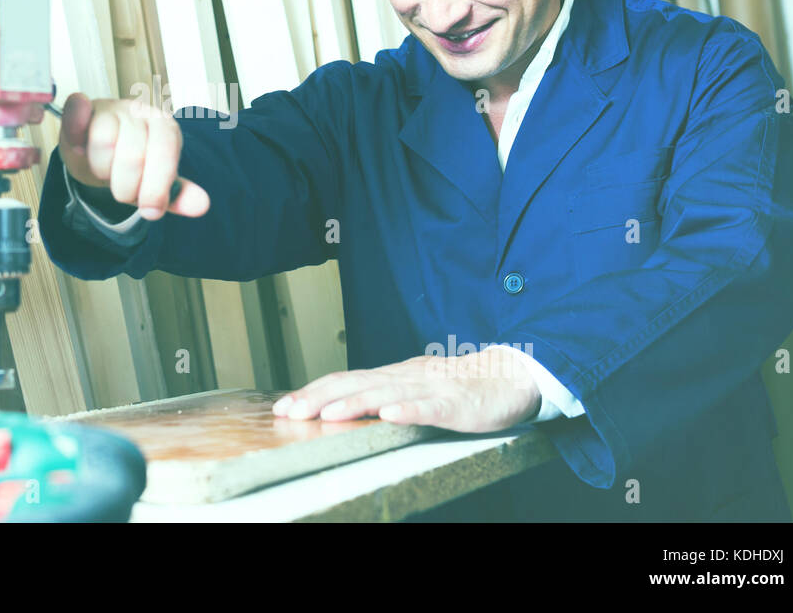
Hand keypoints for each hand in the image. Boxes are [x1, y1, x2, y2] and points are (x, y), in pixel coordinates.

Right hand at [57, 91, 209, 220]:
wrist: (97, 148)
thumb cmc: (129, 164)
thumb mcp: (155, 183)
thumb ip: (176, 195)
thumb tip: (202, 205)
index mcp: (165, 128)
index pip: (165, 154)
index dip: (156, 187)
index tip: (150, 210)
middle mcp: (140, 113)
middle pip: (133, 155)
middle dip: (125, 185)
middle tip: (122, 188)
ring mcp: (109, 108)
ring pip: (103, 142)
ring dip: (100, 169)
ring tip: (104, 170)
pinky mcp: (81, 107)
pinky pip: (77, 110)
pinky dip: (76, 121)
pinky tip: (78, 139)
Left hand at [271, 349, 542, 432]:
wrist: (509, 376)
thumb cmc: (457, 387)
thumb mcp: (412, 389)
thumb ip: (381, 395)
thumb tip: (338, 406)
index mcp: (392, 375)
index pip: (344, 380)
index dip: (312, 391)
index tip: (283, 407)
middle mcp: (405, 376)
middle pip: (356, 384)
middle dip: (319, 398)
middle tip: (289, 412)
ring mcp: (431, 387)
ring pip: (387, 394)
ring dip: (355, 404)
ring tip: (327, 414)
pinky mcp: (457, 403)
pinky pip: (431, 407)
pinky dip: (409, 410)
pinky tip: (390, 416)